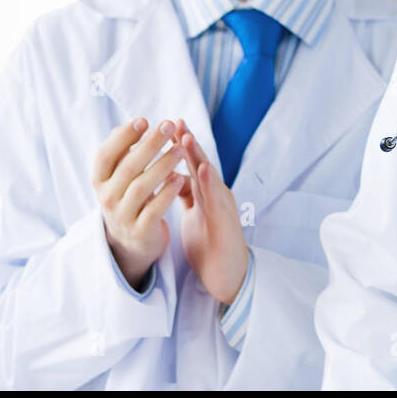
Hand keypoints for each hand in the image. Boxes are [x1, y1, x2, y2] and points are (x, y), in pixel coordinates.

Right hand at [93, 118, 183, 288]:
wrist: (133, 242)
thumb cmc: (130, 197)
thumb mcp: (121, 176)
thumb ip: (124, 152)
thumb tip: (131, 124)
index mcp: (100, 181)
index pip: (106, 155)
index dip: (123, 137)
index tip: (144, 120)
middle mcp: (107, 198)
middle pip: (128, 168)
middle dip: (149, 144)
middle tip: (169, 125)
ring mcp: (123, 216)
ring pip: (141, 187)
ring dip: (162, 166)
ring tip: (180, 150)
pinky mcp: (141, 231)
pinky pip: (154, 210)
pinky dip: (167, 193)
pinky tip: (180, 178)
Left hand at [173, 120, 249, 305]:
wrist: (229, 275)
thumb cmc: (212, 247)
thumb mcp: (195, 217)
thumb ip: (189, 197)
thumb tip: (176, 180)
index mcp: (206, 195)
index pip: (191, 166)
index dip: (180, 148)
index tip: (167, 128)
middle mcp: (216, 196)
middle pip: (200, 164)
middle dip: (188, 143)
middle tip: (175, 121)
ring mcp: (222, 207)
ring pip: (210, 177)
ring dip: (199, 156)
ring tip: (187, 136)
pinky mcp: (225, 221)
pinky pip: (217, 200)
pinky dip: (210, 182)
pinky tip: (203, 169)